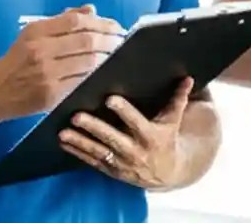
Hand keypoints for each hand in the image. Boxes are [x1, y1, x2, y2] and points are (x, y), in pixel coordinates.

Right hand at [0, 5, 124, 118]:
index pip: (76, 21)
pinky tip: (103, 72)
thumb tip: (91, 10)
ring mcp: (46, 74)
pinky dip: (96, 76)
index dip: (101, 22)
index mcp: (36, 31)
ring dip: (107, 58)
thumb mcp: (32, 34)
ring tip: (116, 55)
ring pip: (88, 63)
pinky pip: (82, 82)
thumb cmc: (17, 60)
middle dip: (110, 40)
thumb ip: (62, 21)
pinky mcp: (51, 95)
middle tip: (122, 41)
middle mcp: (41, 50)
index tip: (115, 26)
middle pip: (86, 41)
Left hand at [60, 78, 194, 189]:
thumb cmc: (167, 138)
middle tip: (76, 115)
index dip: (124, 111)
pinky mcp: (112, 170)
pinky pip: (92, 161)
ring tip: (63, 132)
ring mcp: (122, 163)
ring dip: (80, 142)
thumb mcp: (173, 120)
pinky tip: (63, 142)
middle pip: (112, 138)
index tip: (110, 99)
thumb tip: (188, 78)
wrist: (167, 173)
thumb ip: (178, 99)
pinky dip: (77, 152)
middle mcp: (135, 151)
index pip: (136, 121)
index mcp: (151, 136)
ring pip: (98, 151)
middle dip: (94, 127)